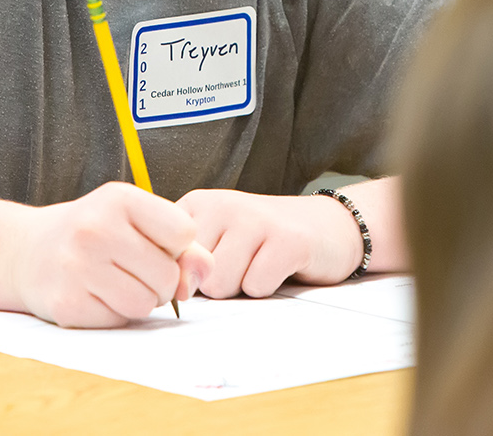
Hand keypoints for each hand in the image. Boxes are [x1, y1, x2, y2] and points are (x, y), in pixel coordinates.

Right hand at [8, 182, 213, 327]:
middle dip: (160, 280)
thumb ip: (182, 243)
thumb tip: (207, 273)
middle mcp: (95, 229)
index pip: (184, 232)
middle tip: (133, 269)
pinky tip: (95, 294)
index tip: (154, 243)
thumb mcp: (136, 219)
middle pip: (167, 274)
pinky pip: (118, 320)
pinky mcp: (66, 304)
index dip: (177, 246)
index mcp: (120, 198)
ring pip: (146, 303)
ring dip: (140, 300)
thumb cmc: (96, 233)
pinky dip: (114, 313)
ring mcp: (77, 267)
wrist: (27, 252)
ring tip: (117, 282)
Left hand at [175, 190, 362, 298]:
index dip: (185, 277)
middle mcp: (223, 204)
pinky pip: (257, 286)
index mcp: (197, 205)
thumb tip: (178, 289)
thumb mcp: (214, 244)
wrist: (328, 226)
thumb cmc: (263, 242)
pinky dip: (268, 287)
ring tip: (260, 264)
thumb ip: (184, 265)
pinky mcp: (289, 240)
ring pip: (221, 285)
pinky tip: (280, 267)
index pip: (164, 259)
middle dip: (216, 283)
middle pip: (193, 277)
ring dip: (242, 286)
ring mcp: (257, 219)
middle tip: (243, 263)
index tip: (209, 266)